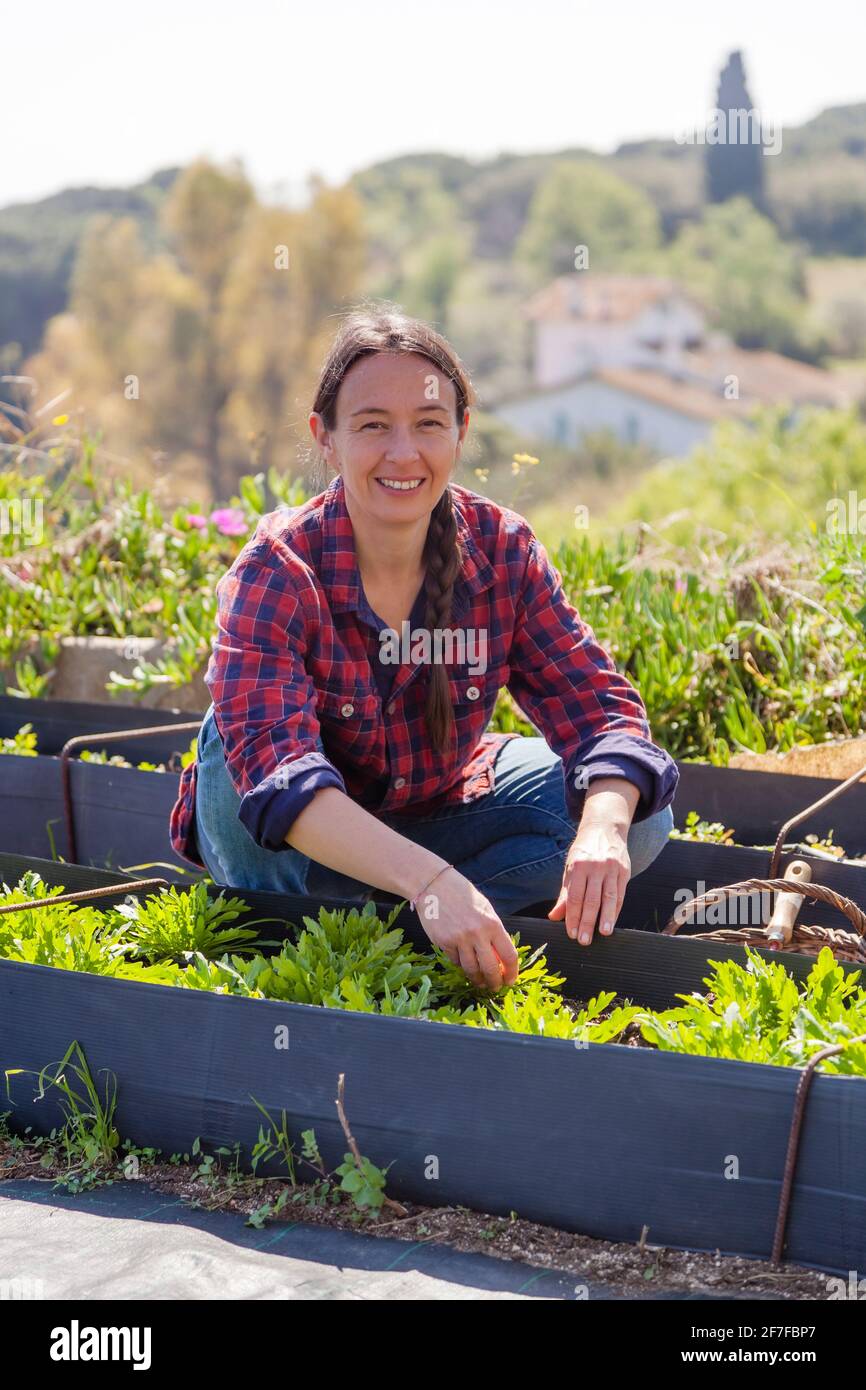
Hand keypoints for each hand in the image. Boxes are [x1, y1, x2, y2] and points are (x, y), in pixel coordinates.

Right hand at [415, 867, 518, 990]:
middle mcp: (477, 934)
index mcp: (492, 924)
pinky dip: (460, 964)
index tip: (511, 980)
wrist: (434, 885)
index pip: (509, 955)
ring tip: (479, 982)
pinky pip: (455, 961)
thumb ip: (494, 932)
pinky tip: (463, 961)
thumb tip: (500, 957)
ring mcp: (459, 939)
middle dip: (494, 982)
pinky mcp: (443, 943)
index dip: (512, 972)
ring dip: (477, 979)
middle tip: (495, 988)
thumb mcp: (485, 909)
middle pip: (490, 968)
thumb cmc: (463, 894)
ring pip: (471, 969)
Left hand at [548, 821, 630, 944]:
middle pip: (591, 899)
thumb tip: (554, 916)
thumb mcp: (570, 868)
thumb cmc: (584, 852)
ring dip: (606, 918)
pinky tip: (612, 921)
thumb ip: (564, 894)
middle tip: (584, 940)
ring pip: (609, 897)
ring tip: (603, 933)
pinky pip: (620, 894)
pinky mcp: (624, 870)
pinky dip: (616, 910)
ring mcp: (611, 868)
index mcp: (578, 866)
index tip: (571, 933)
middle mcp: (595, 867)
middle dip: (587, 922)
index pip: (574, 897)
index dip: (572, 916)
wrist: (604, 828)